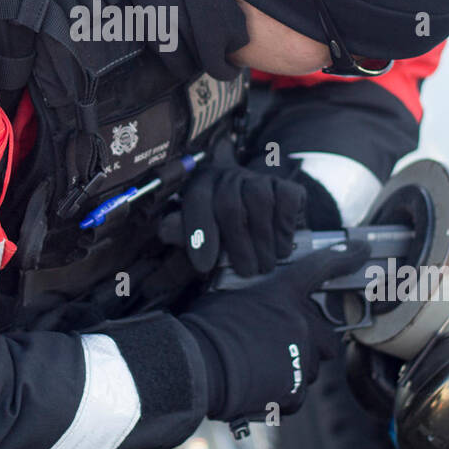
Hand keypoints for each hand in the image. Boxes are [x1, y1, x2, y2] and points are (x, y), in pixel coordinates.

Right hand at [180, 239, 371, 422]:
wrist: (197, 366)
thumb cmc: (203, 328)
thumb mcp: (225, 296)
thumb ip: (254, 299)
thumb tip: (253, 305)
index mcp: (281, 292)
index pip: (320, 267)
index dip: (345, 256)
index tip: (362, 250)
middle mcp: (299, 322)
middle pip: (327, 335)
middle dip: (312, 341)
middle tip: (281, 345)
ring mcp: (300, 356)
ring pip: (312, 366)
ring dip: (295, 368)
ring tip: (262, 368)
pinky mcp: (295, 389)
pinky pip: (297, 393)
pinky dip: (281, 393)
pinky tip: (257, 386)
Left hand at [181, 163, 305, 276]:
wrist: (262, 225)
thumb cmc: (222, 239)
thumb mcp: (198, 243)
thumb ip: (180, 245)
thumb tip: (161, 245)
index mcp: (200, 186)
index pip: (196, 200)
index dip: (200, 232)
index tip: (204, 265)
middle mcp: (227, 177)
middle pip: (229, 204)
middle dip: (237, 244)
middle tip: (246, 271)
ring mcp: (258, 179)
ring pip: (259, 200)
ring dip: (262, 240)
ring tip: (264, 265)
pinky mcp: (286, 186)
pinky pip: (286, 199)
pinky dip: (284, 227)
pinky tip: (281, 247)